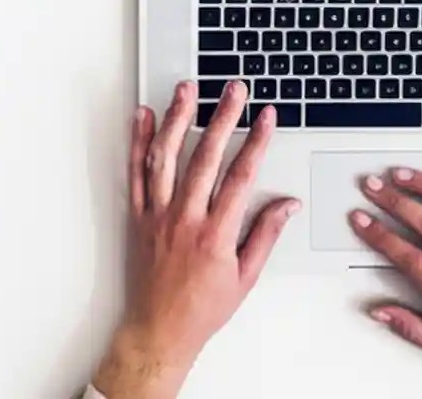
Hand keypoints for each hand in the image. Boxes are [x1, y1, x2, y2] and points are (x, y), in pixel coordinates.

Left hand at [93, 81, 298, 398]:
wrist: (158, 331)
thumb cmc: (201, 309)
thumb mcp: (246, 276)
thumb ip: (266, 234)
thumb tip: (287, 205)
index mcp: (215, 234)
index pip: (240, 176)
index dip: (256, 141)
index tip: (265, 117)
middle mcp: (184, 219)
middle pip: (205, 157)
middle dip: (222, 117)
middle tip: (233, 90)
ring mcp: (157, 216)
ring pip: (166, 158)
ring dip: (178, 119)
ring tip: (188, 90)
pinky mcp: (137, 218)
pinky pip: (135, 174)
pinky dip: (139, 143)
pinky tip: (145, 118)